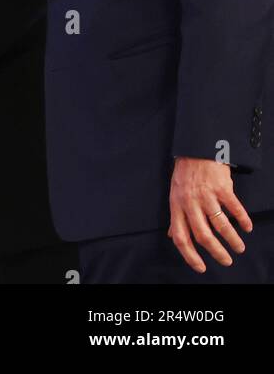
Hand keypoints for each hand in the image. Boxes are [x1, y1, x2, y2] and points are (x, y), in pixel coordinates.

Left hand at [167, 156, 252, 272]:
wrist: (196, 150)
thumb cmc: (185, 176)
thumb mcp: (174, 195)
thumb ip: (175, 217)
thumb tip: (172, 236)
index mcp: (176, 207)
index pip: (180, 237)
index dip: (189, 255)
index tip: (201, 267)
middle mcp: (190, 203)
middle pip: (203, 235)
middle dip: (216, 252)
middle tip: (226, 261)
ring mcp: (206, 195)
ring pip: (221, 225)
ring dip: (232, 240)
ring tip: (239, 248)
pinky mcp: (222, 188)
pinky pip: (234, 208)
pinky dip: (243, 220)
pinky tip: (247, 227)